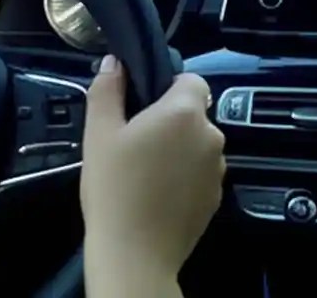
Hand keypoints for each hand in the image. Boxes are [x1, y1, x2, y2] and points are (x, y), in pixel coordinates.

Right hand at [81, 55, 224, 296]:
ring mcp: (218, 169)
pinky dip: (185, 176)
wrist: (134, 254)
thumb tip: (114, 63)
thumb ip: (107, 91)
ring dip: (179, 149)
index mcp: (184, 113)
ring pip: (198, 144)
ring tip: (145, 171)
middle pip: (194, 114)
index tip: (144, 105)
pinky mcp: (216, 196)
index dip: (168, 87)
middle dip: (170, 121)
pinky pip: (201, 173)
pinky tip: (158, 192)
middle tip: (135, 141)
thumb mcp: (99, 134)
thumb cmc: (114, 189)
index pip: (192, 80)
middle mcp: (211, 136)